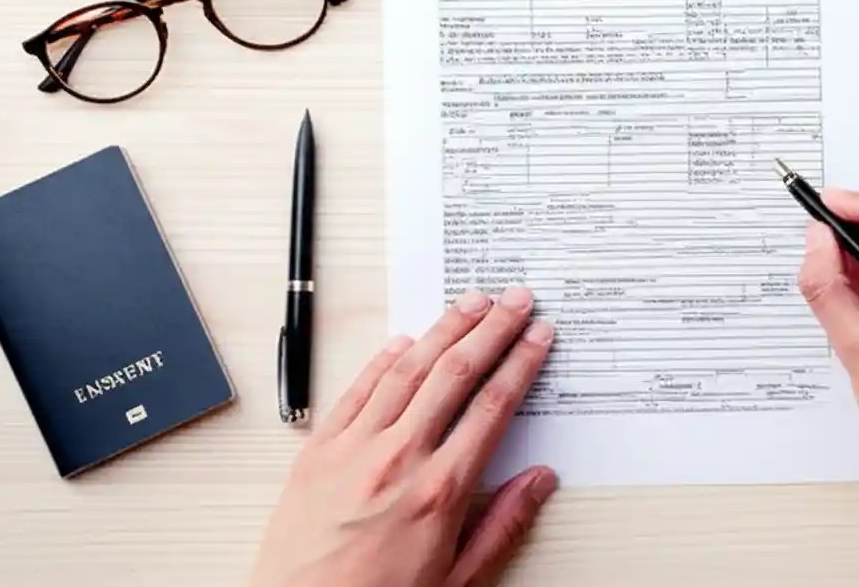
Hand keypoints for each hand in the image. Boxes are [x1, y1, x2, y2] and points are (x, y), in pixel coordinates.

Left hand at [249, 287, 557, 586]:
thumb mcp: (458, 580)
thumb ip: (504, 525)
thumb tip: (540, 480)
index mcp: (440, 491)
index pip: (493, 406)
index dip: (521, 363)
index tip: (538, 336)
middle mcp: (398, 459)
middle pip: (456, 374)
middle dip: (492, 329)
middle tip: (516, 300)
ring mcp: (354, 449)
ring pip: (407, 370)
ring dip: (444, 329)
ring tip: (470, 302)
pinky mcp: (318, 451)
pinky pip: (356, 391)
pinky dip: (383, 360)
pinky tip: (403, 340)